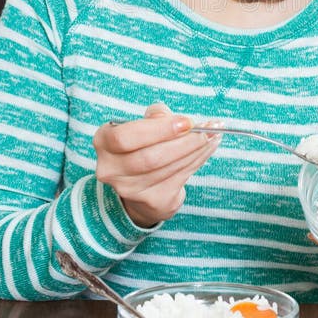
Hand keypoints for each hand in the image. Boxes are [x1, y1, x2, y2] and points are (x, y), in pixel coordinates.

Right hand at [93, 103, 220, 227]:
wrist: (139, 184)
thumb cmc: (142, 145)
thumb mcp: (143, 125)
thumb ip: (156, 117)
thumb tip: (180, 121)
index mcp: (104, 141)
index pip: (125, 137)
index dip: (159, 130)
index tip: (186, 122)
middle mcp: (111, 169)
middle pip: (150, 157)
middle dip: (183, 142)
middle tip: (206, 129)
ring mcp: (131, 189)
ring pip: (168, 168)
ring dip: (196, 150)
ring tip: (213, 134)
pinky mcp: (153, 200)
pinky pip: (180, 177)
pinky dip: (199, 160)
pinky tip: (209, 147)